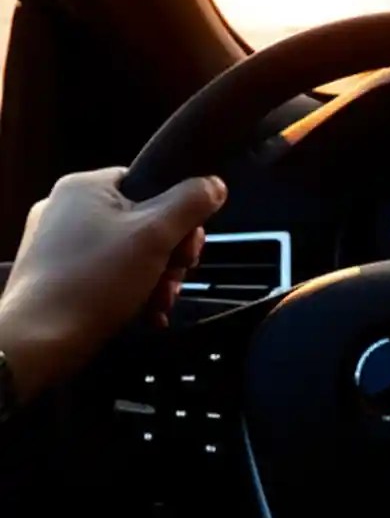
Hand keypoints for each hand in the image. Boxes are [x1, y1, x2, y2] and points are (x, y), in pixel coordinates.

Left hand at [0, 168, 226, 401]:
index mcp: (84, 187)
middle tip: (176, 278)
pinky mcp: (53, 276)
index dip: (178, 213)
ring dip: (155, 276)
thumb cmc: (97, 279)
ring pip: (127, 251)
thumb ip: (191, 203)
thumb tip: (214, 185)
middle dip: (170, 254)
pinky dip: (130, 290)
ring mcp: (55, 243)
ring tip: (160, 302)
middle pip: (142, 220)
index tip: (189, 247)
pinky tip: (145, 312)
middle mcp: (64, 208)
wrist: (38, 342)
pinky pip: (105, 273)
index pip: (147, 183)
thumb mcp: (155, 235)